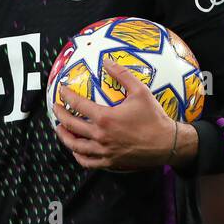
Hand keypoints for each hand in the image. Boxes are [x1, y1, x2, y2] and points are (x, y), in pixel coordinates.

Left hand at [52, 58, 184, 170]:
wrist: (167, 143)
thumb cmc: (154, 117)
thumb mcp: (140, 91)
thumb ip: (122, 75)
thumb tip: (107, 61)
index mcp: (105, 118)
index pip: (78, 105)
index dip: (66, 96)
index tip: (61, 91)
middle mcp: (100, 136)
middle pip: (71, 126)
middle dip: (60, 115)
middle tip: (56, 108)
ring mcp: (104, 151)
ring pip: (75, 146)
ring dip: (64, 136)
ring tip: (59, 129)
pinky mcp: (110, 162)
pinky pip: (88, 162)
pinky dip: (78, 156)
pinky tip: (76, 150)